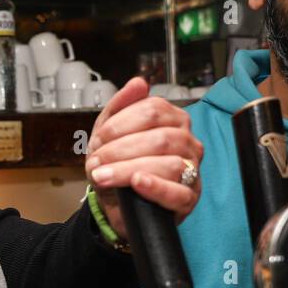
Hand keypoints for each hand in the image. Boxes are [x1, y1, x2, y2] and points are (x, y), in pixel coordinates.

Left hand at [85, 77, 202, 231]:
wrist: (116, 204)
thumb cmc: (118, 165)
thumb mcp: (110, 134)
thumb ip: (121, 106)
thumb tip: (139, 83)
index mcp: (173, 121)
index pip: (154, 110)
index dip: (121, 124)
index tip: (98, 140)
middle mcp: (188, 143)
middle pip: (160, 138)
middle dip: (120, 149)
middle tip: (96, 162)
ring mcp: (191, 171)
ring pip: (168, 164)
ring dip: (127, 170)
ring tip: (102, 177)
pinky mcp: (188, 198)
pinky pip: (179, 193)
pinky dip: (156, 187)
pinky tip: (137, 183)